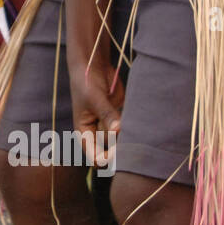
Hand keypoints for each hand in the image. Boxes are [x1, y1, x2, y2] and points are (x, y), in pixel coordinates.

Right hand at [68, 47, 124, 168]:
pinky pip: (128, 128)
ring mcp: (108, 125)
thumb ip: (107, 115)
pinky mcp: (119, 117)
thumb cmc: (86, 83)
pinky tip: (139, 124)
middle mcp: (96, 133)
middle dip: (121, 151)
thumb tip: (118, 131)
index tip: (119, 152)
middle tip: (132, 146)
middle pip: (110, 151)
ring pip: (121, 141)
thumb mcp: (94, 99)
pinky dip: (134, 128)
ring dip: (129, 138)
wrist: (92, 66)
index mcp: (84, 133)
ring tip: (136, 132)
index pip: (95, 157)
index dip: (107, 158)